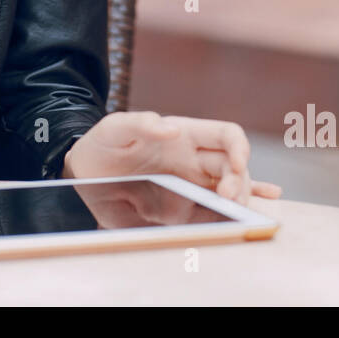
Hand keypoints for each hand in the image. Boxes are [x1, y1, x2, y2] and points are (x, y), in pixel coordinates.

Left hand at [63, 111, 282, 203]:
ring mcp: (190, 186)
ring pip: (230, 191)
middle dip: (240, 182)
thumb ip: (141, 123)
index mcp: (184, 134)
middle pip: (233, 168)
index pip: (225, 135)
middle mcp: (194, 160)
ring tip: (237, 213)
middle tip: (229, 199)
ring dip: (241, 200)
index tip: (238, 163)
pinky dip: (236, 213)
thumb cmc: (101, 144)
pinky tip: (256, 214)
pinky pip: (213, 212)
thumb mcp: (114, 128)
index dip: (238, 147)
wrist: (82, 177)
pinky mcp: (182, 210)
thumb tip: (172, 129)